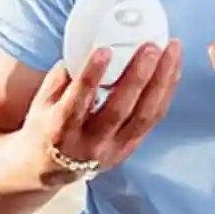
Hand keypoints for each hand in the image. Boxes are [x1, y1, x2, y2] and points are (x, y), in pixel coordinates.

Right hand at [23, 39, 181, 175]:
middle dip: (138, 75)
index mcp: (60, 130)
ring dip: (163, 80)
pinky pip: (153, 119)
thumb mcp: (42, 102)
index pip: (77, 101)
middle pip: (119, 109)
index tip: (104, 50)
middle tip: (151, 46)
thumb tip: (86, 45)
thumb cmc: (45, 126)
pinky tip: (172, 68)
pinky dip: (166, 91)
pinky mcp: (130, 149)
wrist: (49, 167)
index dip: (92, 75)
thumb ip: (63, 76)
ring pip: (145, 115)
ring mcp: (113, 149)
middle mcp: (89, 143)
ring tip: (172, 50)